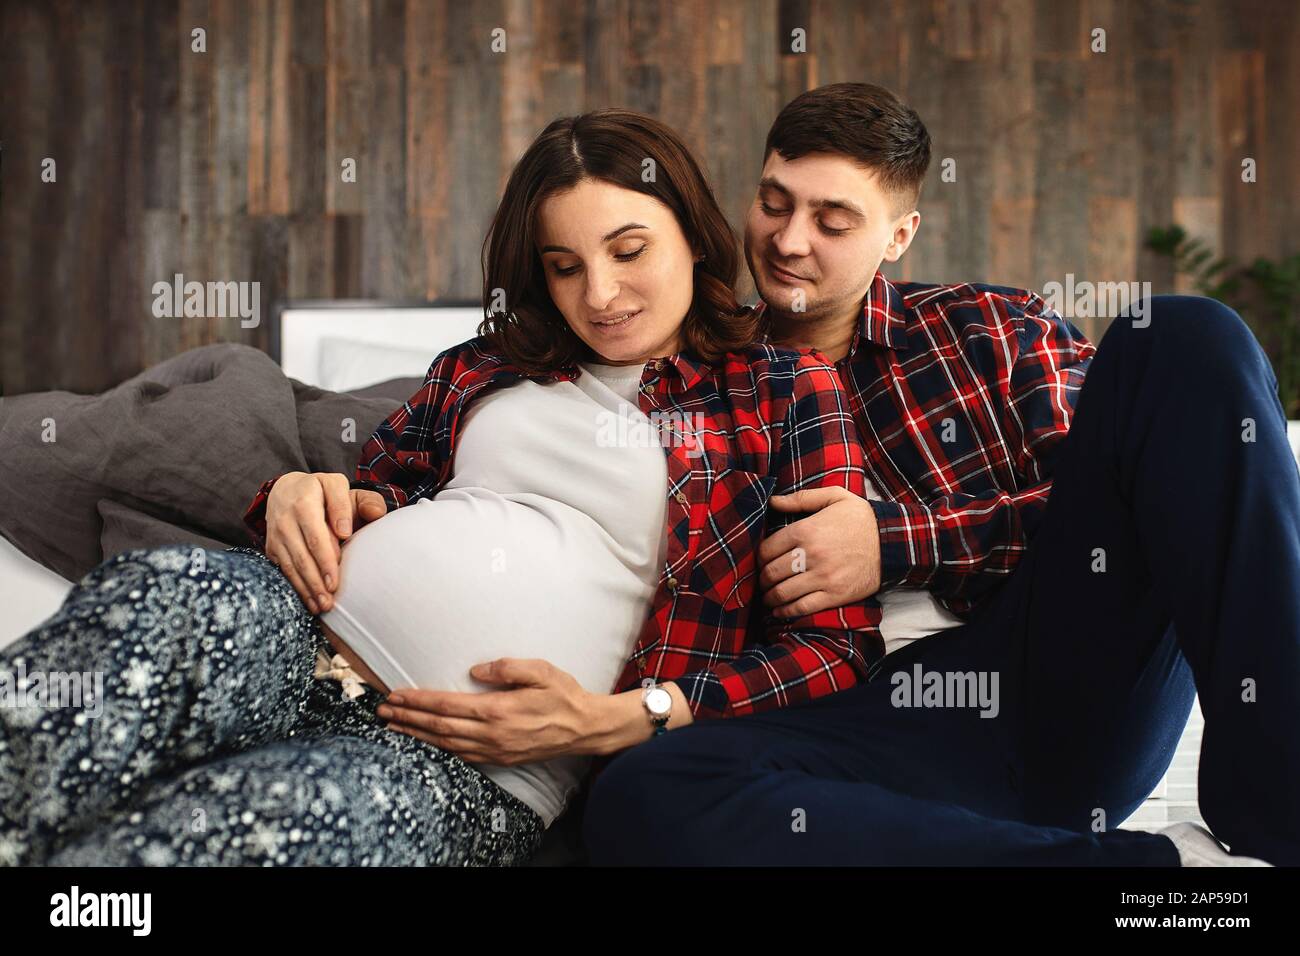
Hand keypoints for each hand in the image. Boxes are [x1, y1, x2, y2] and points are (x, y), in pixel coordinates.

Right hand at [264, 471, 386, 613]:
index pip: (316, 537)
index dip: (326, 561)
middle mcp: (285, 520)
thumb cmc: (320, 491)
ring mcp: (276, 535)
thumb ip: (360, 499)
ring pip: (290, 566)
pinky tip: (309, 602)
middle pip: (302, 556)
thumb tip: (357, 524)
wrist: (285, 489)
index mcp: (305, 502)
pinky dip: (296, 587)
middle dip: (316, 582)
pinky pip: (282, 570)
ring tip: (322, 607)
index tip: (335, 581)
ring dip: (306, 589)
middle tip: (330, 602)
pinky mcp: (272, 547)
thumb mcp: (339, 486)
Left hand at [376, 659, 601, 764]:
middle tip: (382, 712)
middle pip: (438, 727)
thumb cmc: (563, 695)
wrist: (585, 728)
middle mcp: (490, 733)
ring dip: (417, 735)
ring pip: (445, 744)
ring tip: (394, 727)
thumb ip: (506, 667)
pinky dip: (438, 749)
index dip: (417, 701)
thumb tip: (475, 670)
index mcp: (496, 709)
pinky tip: (427, 743)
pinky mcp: (500, 759)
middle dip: (407, 718)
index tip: (395, 695)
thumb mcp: (540, 670)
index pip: (445, 705)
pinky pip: (461, 756)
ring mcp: (494, 750)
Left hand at [758, 487, 881, 616]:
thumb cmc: (861, 519)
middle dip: (762, 579)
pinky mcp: (834, 595)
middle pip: (771, 572)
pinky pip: (801, 608)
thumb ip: (801, 498)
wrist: (892, 543)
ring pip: (782, 593)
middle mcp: (811, 555)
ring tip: (768, 597)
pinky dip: (786, 612)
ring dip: (769, 597)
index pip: (767, 549)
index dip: (759, 557)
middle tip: (762, 581)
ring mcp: (822, 577)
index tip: (761, 561)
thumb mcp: (835, 497)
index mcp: (806, 530)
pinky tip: (779, 611)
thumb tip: (772, 501)